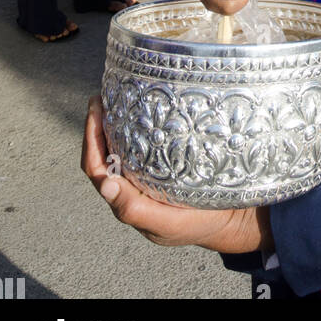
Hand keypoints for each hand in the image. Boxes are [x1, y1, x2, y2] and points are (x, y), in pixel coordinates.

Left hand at [82, 97, 271, 252]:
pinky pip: (142, 145)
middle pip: (103, 154)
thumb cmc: (197, 224)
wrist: (230, 220)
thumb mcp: (167, 223)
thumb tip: (105, 185)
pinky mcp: (164, 165)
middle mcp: (131, 186)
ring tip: (114, 97)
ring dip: (113, 124)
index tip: (95, 110)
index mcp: (126, 200)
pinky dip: (136, 127)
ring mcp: (146, 175)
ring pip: (119, 149)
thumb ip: (135, 209)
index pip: (97, 168)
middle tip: (99, 97)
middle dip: (97, 125)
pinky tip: (143, 109)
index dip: (90, 140)